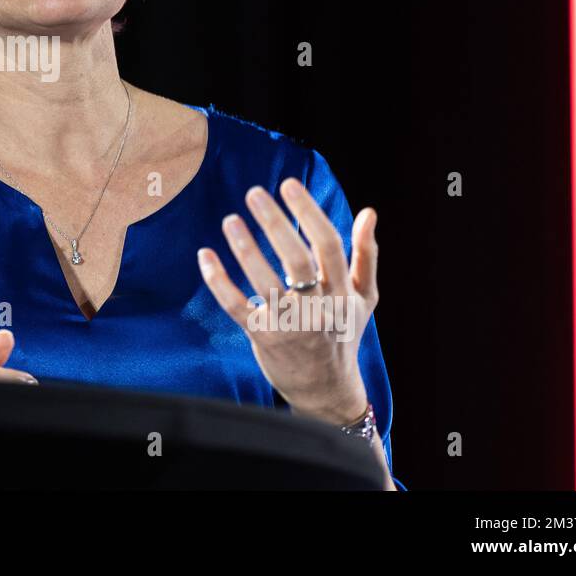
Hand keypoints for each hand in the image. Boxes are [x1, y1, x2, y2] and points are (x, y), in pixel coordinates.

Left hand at [197, 177, 378, 423]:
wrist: (326, 390)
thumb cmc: (342, 333)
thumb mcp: (363, 297)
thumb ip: (366, 254)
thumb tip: (369, 212)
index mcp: (343, 293)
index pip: (329, 246)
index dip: (309, 212)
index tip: (289, 184)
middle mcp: (319, 309)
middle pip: (296, 260)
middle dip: (275, 224)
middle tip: (254, 194)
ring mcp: (290, 326)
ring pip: (265, 282)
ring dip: (245, 248)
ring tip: (230, 220)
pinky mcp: (263, 338)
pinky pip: (236, 306)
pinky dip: (218, 281)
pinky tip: (206, 255)